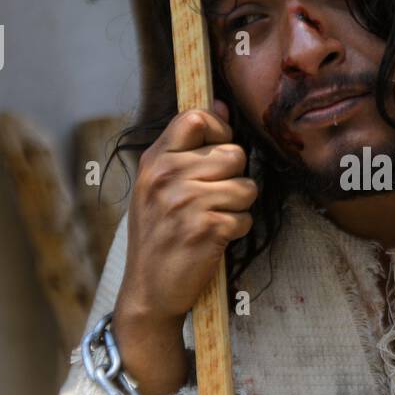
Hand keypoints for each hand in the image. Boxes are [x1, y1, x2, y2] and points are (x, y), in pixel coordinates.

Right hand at [113, 99, 256, 394]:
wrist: (149, 290)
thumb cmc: (158, 234)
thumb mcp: (157, 185)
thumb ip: (187, 145)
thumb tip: (220, 104)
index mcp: (154, 161)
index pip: (195, 118)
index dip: (219, 130)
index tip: (217, 150)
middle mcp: (167, 177)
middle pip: (233, 153)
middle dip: (233, 178)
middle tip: (213, 200)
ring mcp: (186, 203)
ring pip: (246, 186)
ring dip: (238, 208)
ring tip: (213, 221)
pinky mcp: (206, 229)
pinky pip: (245, 217)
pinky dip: (236, 231)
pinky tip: (214, 240)